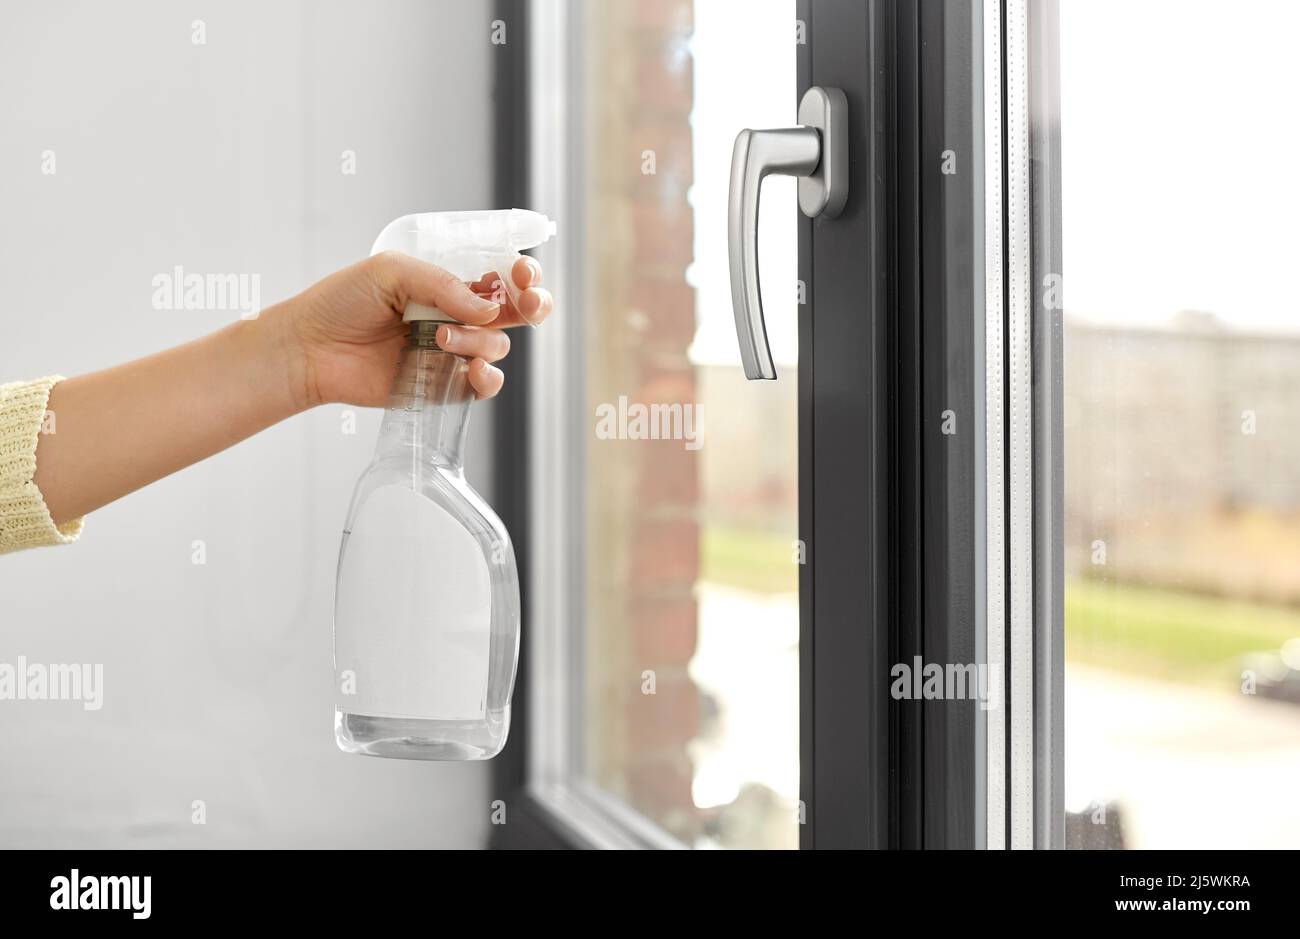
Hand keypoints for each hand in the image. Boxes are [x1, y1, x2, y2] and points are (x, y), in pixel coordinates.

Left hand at [281, 252, 552, 407]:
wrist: (311, 348)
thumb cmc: (343, 301)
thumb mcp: (392, 270)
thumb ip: (444, 283)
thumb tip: (488, 309)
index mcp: (449, 283)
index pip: (502, 277)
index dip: (522, 276)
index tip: (523, 276)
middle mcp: (458, 316)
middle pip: (517, 312)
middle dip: (533, 305)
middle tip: (527, 305)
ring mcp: (454, 352)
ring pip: (497, 346)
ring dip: (479, 340)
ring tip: (440, 337)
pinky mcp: (445, 387)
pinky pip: (485, 385)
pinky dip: (487, 378)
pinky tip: (470, 369)